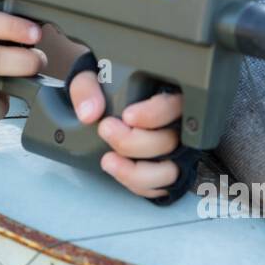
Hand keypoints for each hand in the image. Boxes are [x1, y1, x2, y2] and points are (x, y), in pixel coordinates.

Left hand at [64, 55, 184, 201]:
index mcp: (167, 94)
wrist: (103, 102)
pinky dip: (137, 184)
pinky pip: (159, 187)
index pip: (176, 106)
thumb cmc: (106, 88)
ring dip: (137, 172)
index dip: (155, 114)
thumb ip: (87, 89)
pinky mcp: (163, 171)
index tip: (128, 116)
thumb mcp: (92, 78)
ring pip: (169, 171)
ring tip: (108, 160)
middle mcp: (177, 125)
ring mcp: (174, 152)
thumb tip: (89, 113)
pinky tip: (117, 169)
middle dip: (134, 142)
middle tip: (107, 129)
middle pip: (170, 141)